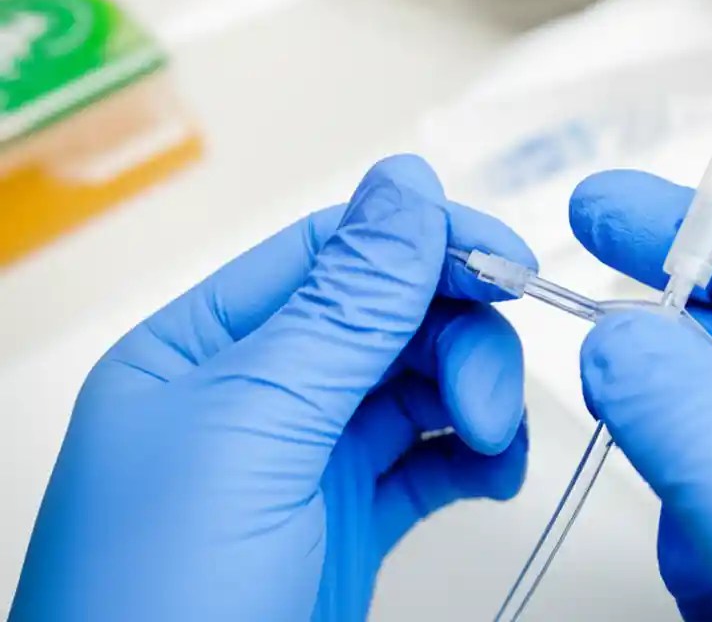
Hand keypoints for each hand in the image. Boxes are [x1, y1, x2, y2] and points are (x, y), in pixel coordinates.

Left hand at [14, 155, 531, 620]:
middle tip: (488, 401)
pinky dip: (478, 458)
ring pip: (424, 386)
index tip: (504, 261)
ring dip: (478, 400)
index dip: (425, 244)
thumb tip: (407, 184)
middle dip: (459, 344)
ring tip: (495, 447)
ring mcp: (308, 460)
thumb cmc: (155, 602)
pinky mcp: (352, 521)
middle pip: (392, 319)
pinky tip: (496, 475)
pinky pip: (434, 459)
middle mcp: (259, 394)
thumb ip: (342, 306)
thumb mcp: (254, 431)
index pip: (332, 254)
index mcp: (204, 349)